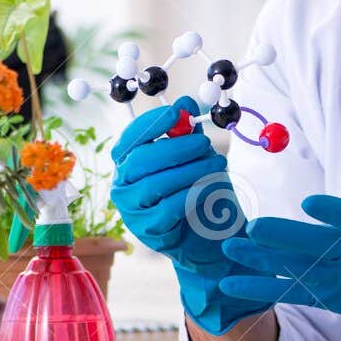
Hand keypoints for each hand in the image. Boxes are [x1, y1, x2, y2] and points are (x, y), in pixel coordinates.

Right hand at [109, 96, 266, 334]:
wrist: (214, 239)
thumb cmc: (201, 194)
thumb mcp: (197, 158)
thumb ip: (189, 133)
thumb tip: (188, 102)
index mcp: (129, 163)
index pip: (130, 139)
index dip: (151, 123)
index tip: (176, 113)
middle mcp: (123, 186)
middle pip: (141, 160)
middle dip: (176, 147)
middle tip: (206, 143)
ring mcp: (132, 211)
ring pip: (156, 184)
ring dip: (191, 171)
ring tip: (218, 164)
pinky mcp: (148, 231)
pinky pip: (168, 208)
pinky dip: (191, 195)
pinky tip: (209, 190)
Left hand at [220, 115, 340, 340]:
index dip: (333, 212)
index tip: (309, 202)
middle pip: (319, 247)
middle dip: (286, 238)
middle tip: (255, 227)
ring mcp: (339, 280)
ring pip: (298, 270)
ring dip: (263, 260)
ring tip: (232, 246)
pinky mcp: (325, 297)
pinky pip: (289, 293)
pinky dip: (259, 289)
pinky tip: (229, 282)